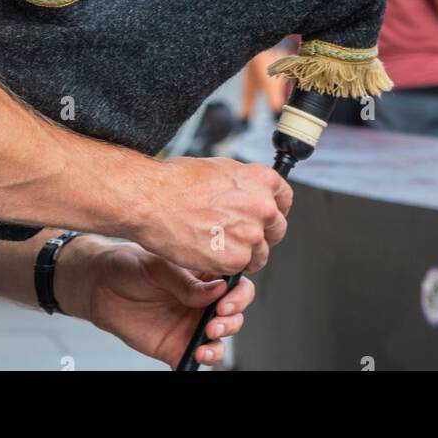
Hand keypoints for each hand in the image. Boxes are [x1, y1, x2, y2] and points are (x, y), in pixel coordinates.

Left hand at [58, 240, 254, 367]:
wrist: (100, 287)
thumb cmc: (129, 266)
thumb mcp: (157, 265)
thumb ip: (185, 280)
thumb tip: (218, 289)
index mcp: (203, 274)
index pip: (235, 283)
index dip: (238, 293)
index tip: (225, 300)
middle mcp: (202, 301)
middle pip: (234, 312)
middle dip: (233, 318)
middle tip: (216, 319)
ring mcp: (191, 325)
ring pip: (221, 337)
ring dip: (221, 341)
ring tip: (206, 338)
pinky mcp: (177, 346)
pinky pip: (198, 358)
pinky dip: (205, 360)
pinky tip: (198, 354)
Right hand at [133, 156, 290, 276]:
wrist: (153, 200)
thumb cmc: (178, 181)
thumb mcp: (221, 169)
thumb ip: (244, 184)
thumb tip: (252, 193)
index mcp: (262, 180)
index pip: (285, 198)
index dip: (273, 208)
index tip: (264, 216)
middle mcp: (263, 206)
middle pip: (277, 229)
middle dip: (260, 234)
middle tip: (236, 234)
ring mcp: (251, 234)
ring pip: (260, 253)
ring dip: (244, 253)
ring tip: (216, 242)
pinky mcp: (235, 259)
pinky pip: (240, 268)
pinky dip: (226, 265)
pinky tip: (208, 251)